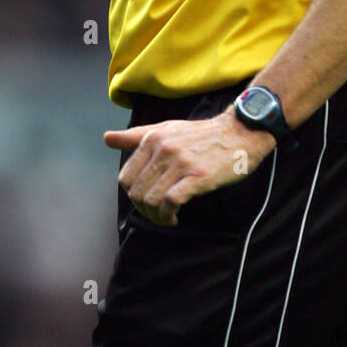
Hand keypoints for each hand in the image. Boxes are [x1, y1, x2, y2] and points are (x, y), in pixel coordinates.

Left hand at [104, 106, 275, 226]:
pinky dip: (168, 215)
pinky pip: (171, 202)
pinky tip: (175, 216)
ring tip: (167, 218)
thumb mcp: (167, 129)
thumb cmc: (203, 134)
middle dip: (144, 210)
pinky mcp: (197, 176)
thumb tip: (106, 138)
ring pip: (151, 200)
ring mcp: (180, 163)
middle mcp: (163, 149)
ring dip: (156, 216)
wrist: (240, 132)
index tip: (145, 201)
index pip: (126, 177)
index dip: (133, 195)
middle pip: (137, 192)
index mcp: (152, 138)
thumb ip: (135, 136)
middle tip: (157, 214)